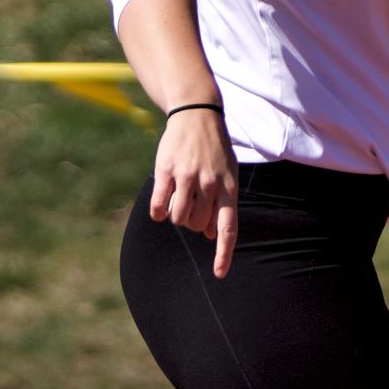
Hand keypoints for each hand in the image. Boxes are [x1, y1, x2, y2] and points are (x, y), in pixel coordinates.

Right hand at [149, 109, 238, 277]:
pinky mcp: (167, 171)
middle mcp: (211, 185)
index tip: (219, 274)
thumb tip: (211, 235)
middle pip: (197, 225)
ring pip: (178, 218)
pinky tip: (161, 202)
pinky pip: (159, 207)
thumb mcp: (226, 174)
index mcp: (229, 188)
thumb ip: (221, 204)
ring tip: (176, 200)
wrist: (197, 113)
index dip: (223, 253)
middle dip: (191, 222)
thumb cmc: (213, 149)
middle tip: (189, 205)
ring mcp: (188, 177)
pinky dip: (158, 211)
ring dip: (175, 215)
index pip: (229, 228)